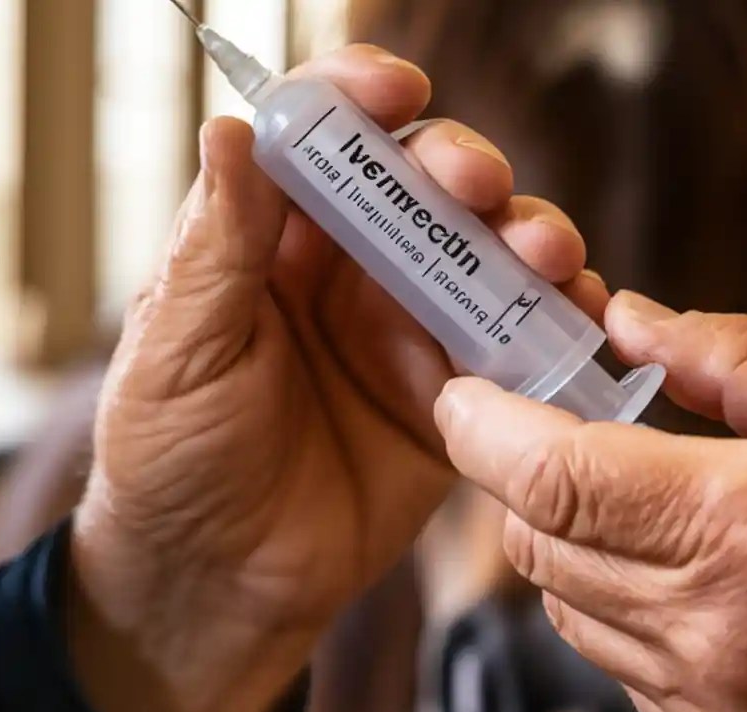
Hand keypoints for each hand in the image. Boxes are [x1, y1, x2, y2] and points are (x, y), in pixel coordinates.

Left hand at [67, 44, 606, 711]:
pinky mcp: (459, 393)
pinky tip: (575, 316)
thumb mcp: (178, 350)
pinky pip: (520, 339)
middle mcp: (351, 268)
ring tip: (543, 258)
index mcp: (273, 237)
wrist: (219, 586)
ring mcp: (411, 328)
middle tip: (476, 188)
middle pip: (424, 181)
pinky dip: (558, 319)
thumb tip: (233, 129)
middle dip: (462, 166)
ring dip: (527, 236)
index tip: (395, 89)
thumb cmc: (171, 463)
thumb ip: (217, 245)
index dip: (361, 95)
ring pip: (487, 251)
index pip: (326, 135)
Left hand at [437, 292, 746, 711]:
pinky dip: (614, 601)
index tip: (466, 393)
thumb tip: (639, 323)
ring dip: (566, 537)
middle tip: (553, 421)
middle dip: (521, 473)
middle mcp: (714, 628)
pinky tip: (673, 564)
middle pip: (538, 540)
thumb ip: (742, 361)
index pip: (556, 476)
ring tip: (626, 488)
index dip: (485, 428)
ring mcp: (710, 697)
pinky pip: (615, 660)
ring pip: (566, 602)